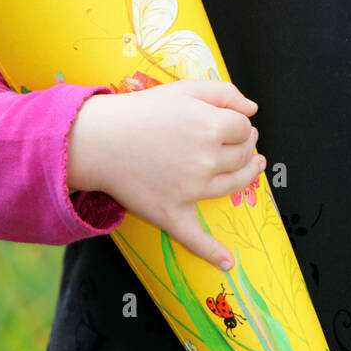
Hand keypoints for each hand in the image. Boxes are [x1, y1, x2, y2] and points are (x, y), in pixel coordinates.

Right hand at [67, 79, 263, 269]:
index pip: (244, 128)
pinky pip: (196, 239)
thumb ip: (222, 92)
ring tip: (253, 167)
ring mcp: (191, 190)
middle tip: (242, 141)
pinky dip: (213, 253)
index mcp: (209, 126)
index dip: (242, 125)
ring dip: (248, 176)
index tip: (233, 124)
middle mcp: (205, 160)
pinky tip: (227, 261)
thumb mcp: (182, 89)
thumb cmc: (138, 111)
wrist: (97, 140)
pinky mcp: (172, 214)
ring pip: (234, 186)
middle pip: (243, 155)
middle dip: (247, 146)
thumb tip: (252, 109)